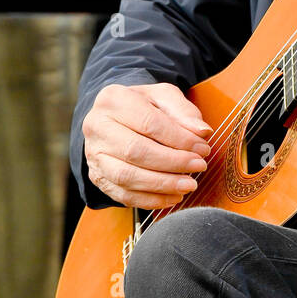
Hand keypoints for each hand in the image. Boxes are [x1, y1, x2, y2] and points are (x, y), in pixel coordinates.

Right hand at [82, 82, 212, 208]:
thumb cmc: (144, 106)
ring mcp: (94, 154)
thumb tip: (202, 132)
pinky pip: (123, 194)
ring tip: (189, 185)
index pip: (150, 123)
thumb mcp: (164, 97)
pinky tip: (173, 197)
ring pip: (127, 176)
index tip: (202, 149)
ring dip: (162, 184)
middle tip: (198, 166)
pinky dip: (151, 200)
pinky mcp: (97, 176)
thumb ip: (184, 111)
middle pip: (136, 151)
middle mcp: (97, 126)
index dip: (180, 139)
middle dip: (173, 163)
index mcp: (113, 100)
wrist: (117, 118)